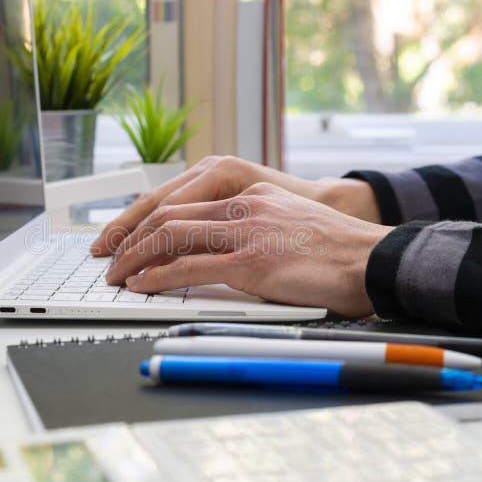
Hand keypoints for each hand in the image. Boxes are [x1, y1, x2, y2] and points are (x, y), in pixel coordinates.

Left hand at [104, 182, 393, 315]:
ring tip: (117, 274)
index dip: (146, 220)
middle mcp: (243, 206)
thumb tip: (213, 251)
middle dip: (130, 237)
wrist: (372, 260)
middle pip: (169, 215)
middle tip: (109, 256)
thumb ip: (251, 229)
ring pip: (172, 236)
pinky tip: (141, 286)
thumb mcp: (286, 225)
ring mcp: (247, 232)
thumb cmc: (334, 252)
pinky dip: (158, 277)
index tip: (125, 237)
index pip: (182, 203)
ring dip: (136, 257)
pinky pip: (190, 267)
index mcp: (249, 195)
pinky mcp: (252, 262)